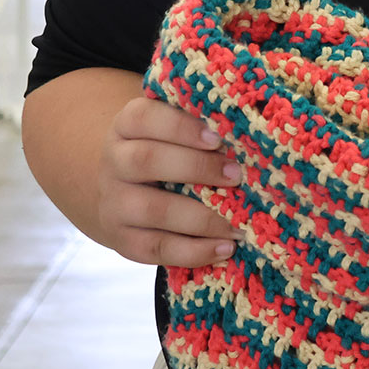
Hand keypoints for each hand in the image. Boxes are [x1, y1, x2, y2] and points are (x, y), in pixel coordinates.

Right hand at [98, 93, 239, 267]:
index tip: (217, 139)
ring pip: (151, 209)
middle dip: (196, 168)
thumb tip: (254, 132)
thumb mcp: (174, 130)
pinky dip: (192, 252)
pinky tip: (225, 249)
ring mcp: (114, 203)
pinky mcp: (121, 239)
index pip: (143, 117)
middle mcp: (114, 162)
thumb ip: (203, 124)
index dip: (180, 127)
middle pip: (146, 160)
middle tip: (236, 177)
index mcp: (127, 126)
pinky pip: (154, 249)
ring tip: (238, 225)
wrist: (122, 188)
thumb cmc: (168, 149)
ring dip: (200, 219)